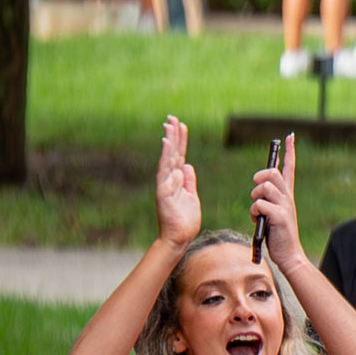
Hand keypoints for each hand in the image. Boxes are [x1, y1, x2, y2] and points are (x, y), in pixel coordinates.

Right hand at [156, 118, 201, 247]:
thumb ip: (189, 180)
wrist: (179, 237)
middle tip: (173, 117)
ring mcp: (166, 183)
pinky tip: (166, 143)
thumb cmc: (185, 220)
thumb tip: (187, 165)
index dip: (181, 141)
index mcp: (178, 180)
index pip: (180, 155)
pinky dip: (165, 156)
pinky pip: (164, 170)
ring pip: (168, 158)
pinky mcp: (163, 190)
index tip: (181, 125)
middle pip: (173, 152)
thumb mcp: (192, 196)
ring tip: (170, 124)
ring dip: (169, 141)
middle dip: (173, 135)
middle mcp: (170, 179)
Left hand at [249, 136, 305, 270]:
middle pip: (272, 172)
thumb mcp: (272, 212)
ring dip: (255, 197)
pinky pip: (260, 204)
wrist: (289, 254)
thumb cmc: (277, 234)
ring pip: (265, 187)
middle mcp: (287, 197)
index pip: (289, 168)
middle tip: (255, 190)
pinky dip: (254, 211)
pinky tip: (257, 220)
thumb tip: (258, 185)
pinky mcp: (280, 217)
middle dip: (259, 178)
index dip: (289, 152)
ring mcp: (285, 206)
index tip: (289, 137)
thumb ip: (267, 198)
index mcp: (286, 195)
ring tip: (256, 210)